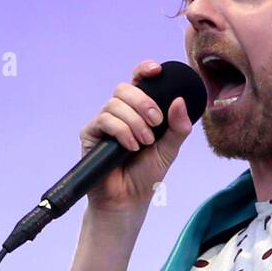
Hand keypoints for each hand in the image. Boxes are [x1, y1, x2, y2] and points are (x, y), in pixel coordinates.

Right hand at [81, 59, 193, 215]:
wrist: (128, 201)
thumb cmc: (147, 176)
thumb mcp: (169, 150)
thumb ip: (178, 127)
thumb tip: (180, 101)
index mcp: (138, 111)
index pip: (139, 81)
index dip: (144, 70)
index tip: (157, 70)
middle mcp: (120, 113)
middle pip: (125, 88)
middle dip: (144, 103)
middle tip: (156, 124)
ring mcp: (104, 123)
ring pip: (115, 104)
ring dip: (135, 122)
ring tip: (144, 143)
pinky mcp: (91, 134)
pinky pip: (105, 120)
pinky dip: (122, 131)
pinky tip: (130, 147)